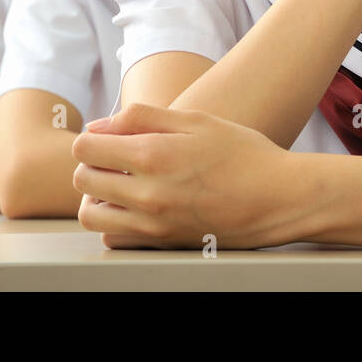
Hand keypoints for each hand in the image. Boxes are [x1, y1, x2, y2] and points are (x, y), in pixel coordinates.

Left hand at [72, 103, 307, 248]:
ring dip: (96, 196)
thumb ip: (143, 117)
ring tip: (120, 183)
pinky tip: (134, 206)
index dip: (92, 137)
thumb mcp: (197, 120)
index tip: (109, 136)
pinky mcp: (162, 243)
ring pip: (90, 215)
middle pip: (83, 180)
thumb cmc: (243, 153)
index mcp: (153, 155)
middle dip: (92, 164)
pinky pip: (113, 238)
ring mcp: (153, 224)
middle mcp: (147, 193)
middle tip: (116, 157)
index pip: (85, 148)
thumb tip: (99, 125)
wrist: (279, 198)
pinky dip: (113, 223)